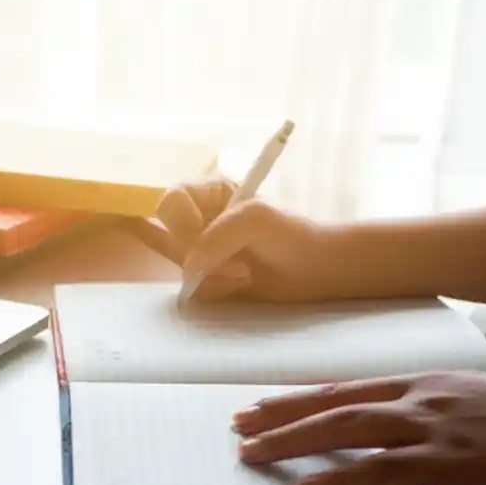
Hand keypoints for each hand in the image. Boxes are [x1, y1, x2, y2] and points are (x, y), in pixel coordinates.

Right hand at [129, 172, 344, 301]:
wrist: (318, 270)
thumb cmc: (292, 233)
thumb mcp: (256, 220)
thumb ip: (218, 236)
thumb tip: (190, 267)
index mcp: (209, 194)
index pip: (171, 201)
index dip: (178, 220)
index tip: (198, 236)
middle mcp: (198, 221)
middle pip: (167, 236)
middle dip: (196, 254)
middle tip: (232, 263)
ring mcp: (200, 252)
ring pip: (179, 266)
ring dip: (210, 275)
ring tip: (244, 274)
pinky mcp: (207, 280)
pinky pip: (191, 288)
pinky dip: (214, 290)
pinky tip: (239, 285)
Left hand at [233, 371, 485, 484]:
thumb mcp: (470, 401)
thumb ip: (425, 408)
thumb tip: (385, 424)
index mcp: (424, 381)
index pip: (343, 389)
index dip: (296, 399)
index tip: (258, 406)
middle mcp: (420, 397)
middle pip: (332, 405)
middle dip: (279, 417)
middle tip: (238, 429)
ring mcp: (435, 427)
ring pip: (346, 430)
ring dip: (293, 443)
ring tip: (253, 455)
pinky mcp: (453, 461)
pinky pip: (383, 470)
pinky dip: (341, 478)